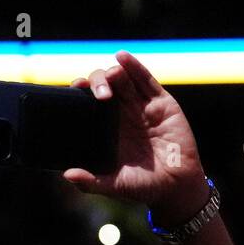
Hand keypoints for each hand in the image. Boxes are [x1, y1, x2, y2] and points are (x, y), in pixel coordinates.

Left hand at [63, 50, 209, 223]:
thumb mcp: (115, 185)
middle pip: (105, 88)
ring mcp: (141, 108)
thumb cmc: (144, 187)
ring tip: (112, 74)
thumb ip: (91, 182)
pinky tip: (122, 57)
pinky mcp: (161, 103)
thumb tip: (67, 175)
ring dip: (114, 73)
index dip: (80, 95)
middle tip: (97, 94)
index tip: (72, 91)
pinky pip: (146, 81)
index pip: (90, 106)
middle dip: (97, 84)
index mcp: (107, 131)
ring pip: (124, 81)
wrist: (177, 186)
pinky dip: (135, 67)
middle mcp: (122, 116)